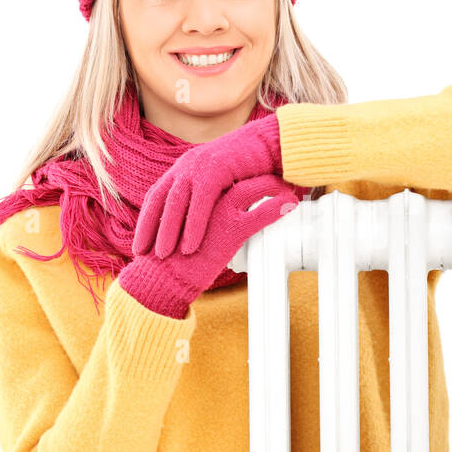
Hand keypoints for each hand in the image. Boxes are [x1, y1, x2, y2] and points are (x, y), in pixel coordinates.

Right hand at [119, 173, 301, 318]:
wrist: (160, 280)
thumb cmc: (168, 261)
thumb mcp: (178, 234)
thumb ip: (192, 223)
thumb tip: (204, 227)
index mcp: (190, 194)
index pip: (220, 178)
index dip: (242, 174)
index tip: (257, 173)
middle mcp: (202, 197)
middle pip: (236, 176)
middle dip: (259, 172)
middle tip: (278, 171)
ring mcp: (217, 211)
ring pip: (249, 189)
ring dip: (272, 185)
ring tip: (290, 184)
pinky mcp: (229, 230)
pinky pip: (259, 214)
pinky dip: (277, 208)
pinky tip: (290, 205)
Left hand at [134, 112, 285, 258]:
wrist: (273, 143)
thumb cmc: (250, 166)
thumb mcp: (221, 183)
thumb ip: (207, 198)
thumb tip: (198, 223)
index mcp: (184, 168)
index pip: (157, 196)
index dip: (146, 220)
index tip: (139, 243)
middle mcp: (186, 165)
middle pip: (160, 200)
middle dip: (149, 228)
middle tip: (141, 253)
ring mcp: (200, 165)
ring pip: (176, 202)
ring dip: (168, 230)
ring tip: (163, 255)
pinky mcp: (217, 169)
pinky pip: (201, 202)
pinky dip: (194, 225)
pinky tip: (190, 246)